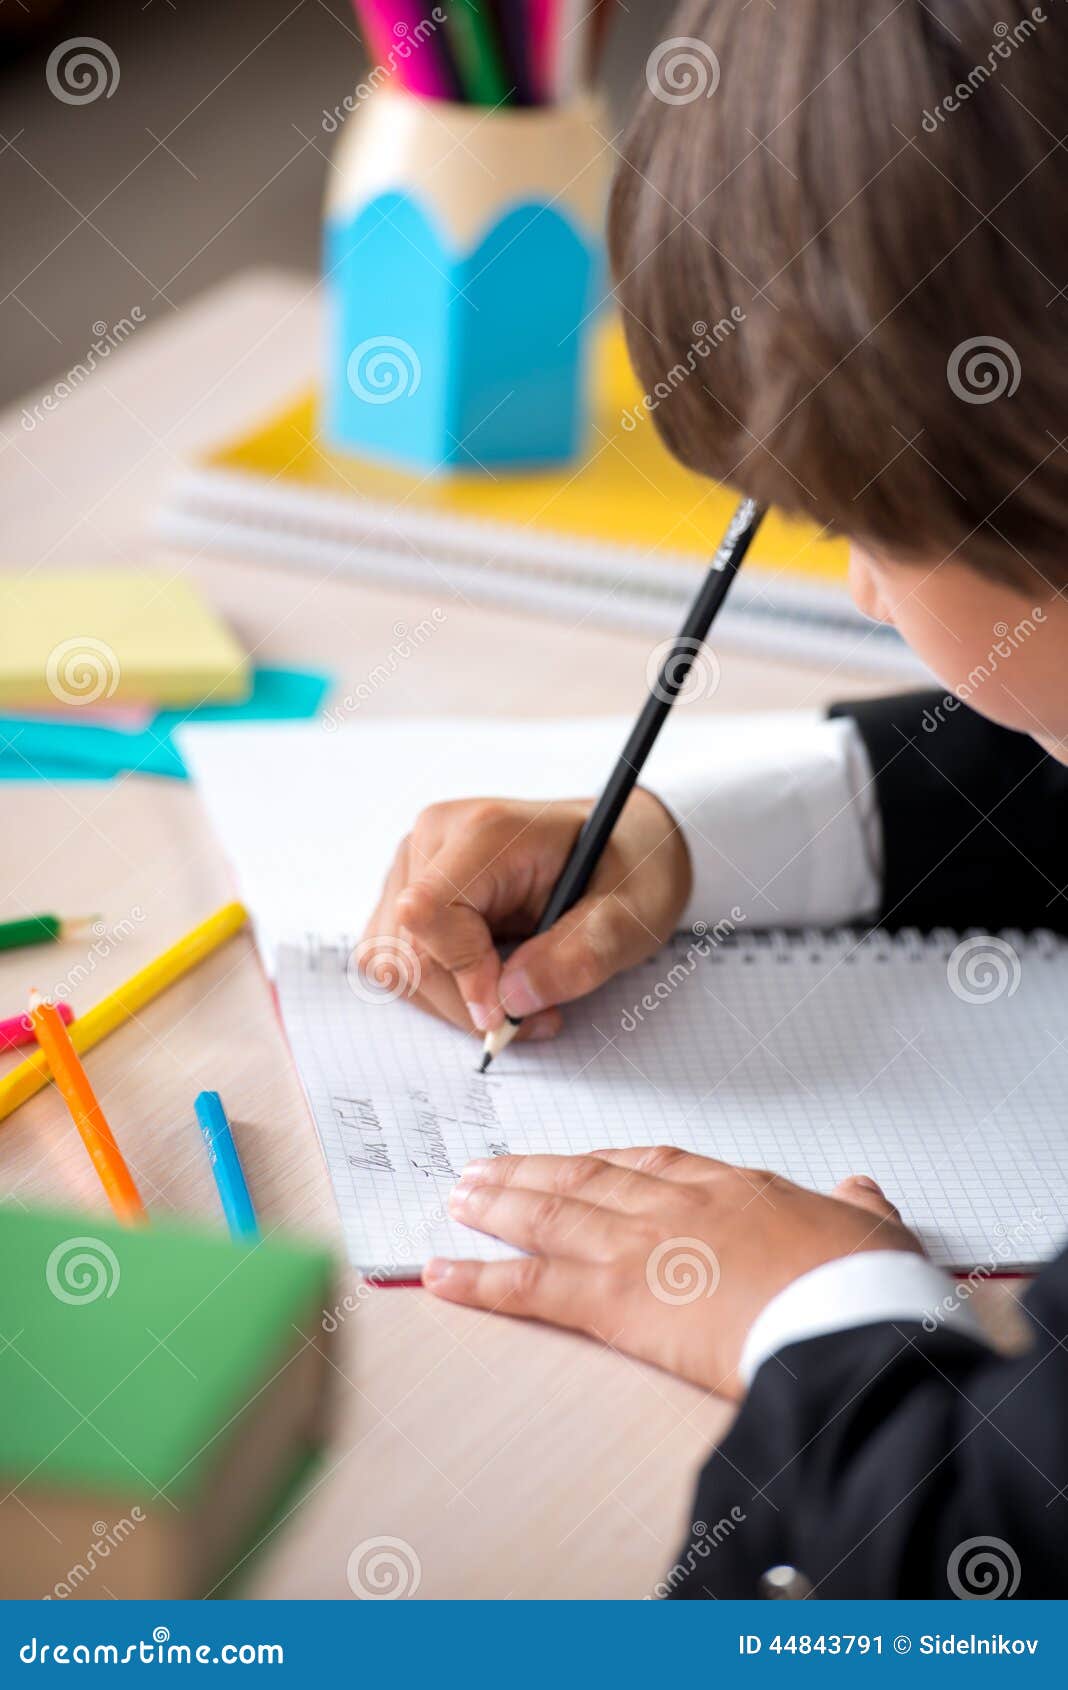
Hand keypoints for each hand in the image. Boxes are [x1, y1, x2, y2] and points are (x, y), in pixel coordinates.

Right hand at [360, 790, 690, 1040]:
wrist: (626, 842)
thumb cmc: (630, 868)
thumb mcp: (631, 916)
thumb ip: (580, 956)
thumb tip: (512, 1001)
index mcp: (486, 831)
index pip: (427, 912)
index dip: (462, 974)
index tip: (510, 1010)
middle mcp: (436, 838)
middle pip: (406, 951)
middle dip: (465, 1002)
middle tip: (536, 1018)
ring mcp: (417, 863)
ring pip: (395, 963)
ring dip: (453, 1001)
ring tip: (522, 1000)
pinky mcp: (413, 889)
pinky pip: (399, 960)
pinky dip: (443, 990)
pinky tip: (494, 983)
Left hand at [423, 1149, 921, 1399]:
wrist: (847, 1318)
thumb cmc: (863, 1284)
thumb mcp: (874, 1233)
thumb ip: (856, 1208)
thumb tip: (860, 1190)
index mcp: (733, 1189)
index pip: (655, 1164)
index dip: (607, 1162)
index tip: (578, 1161)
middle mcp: (674, 1207)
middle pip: (586, 1179)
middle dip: (532, 1174)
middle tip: (489, 1170)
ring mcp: (639, 1248)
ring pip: (550, 1217)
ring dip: (497, 1208)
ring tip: (459, 1200)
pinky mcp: (616, 1301)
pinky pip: (531, 1287)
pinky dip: (480, 1280)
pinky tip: (442, 1275)